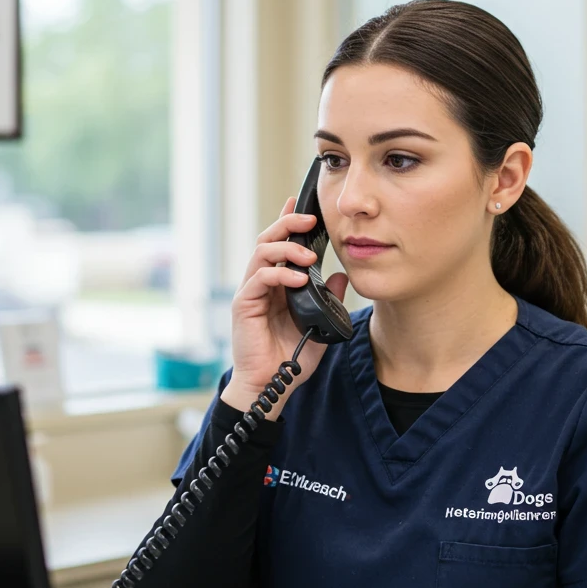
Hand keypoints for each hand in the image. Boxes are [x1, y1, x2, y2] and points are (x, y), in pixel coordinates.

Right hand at [222, 196, 349, 417]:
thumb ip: (330, 300)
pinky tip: (299, 278)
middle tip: (310, 219)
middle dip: (288, 224)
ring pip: (261, 252)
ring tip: (309, 255)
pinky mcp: (244, 304)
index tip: (302, 203)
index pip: (280, 244)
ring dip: (286, 248)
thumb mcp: (320, 324)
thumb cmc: (291, 356)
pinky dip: (280, 274)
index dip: (288, 222)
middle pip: (268, 239)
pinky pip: (260, 278)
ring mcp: (251, 291)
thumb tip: (342, 276)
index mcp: (278, 283)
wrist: (270, 384)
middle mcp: (261, 282)